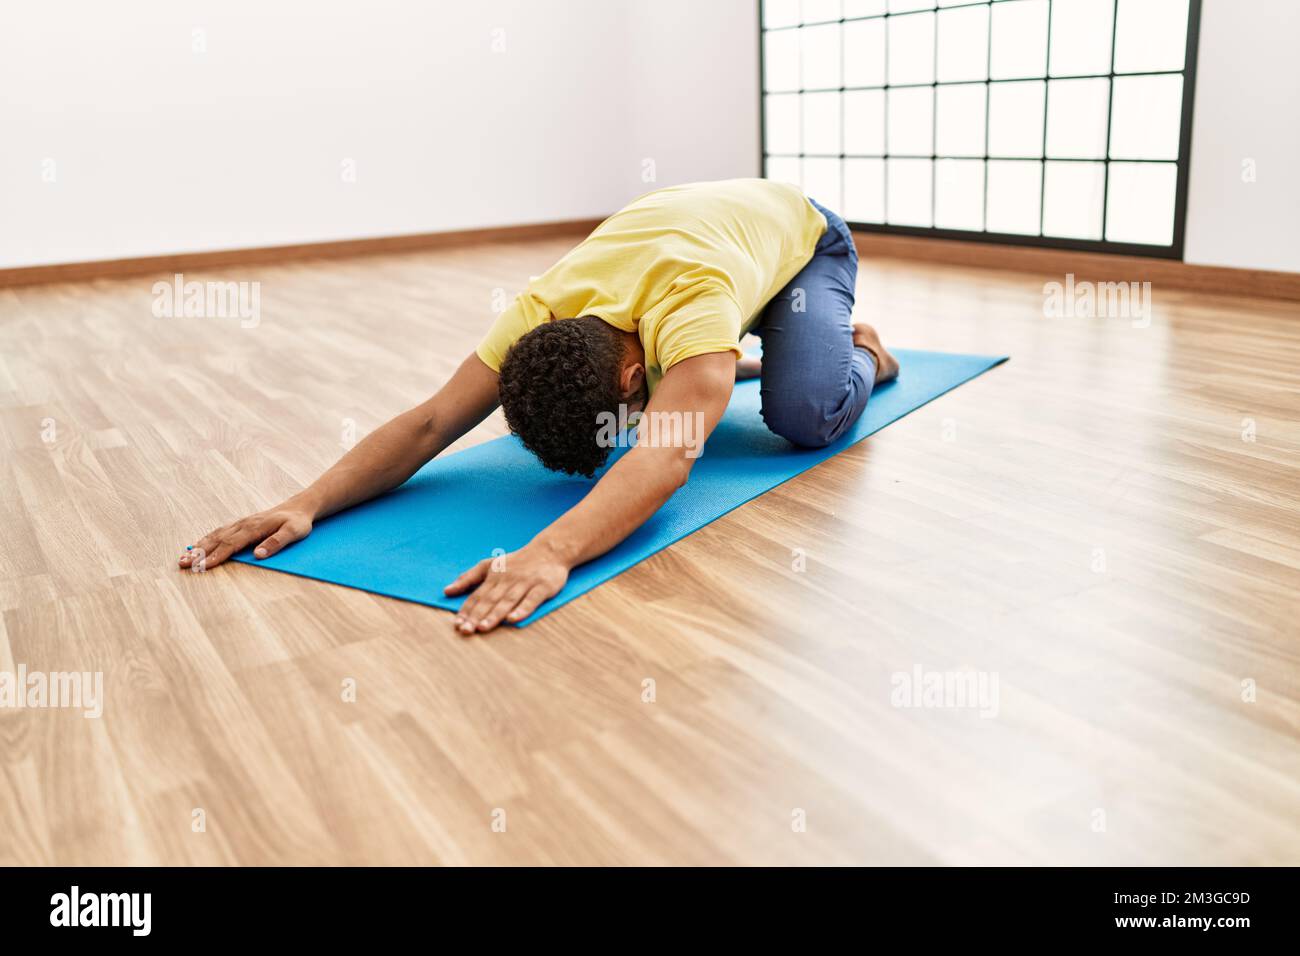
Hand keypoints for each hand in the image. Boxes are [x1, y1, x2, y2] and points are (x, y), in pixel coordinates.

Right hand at [178, 504, 313, 570]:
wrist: (298, 507)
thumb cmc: (297, 522)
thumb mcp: (294, 532)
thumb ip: (277, 542)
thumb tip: (258, 555)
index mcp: (254, 527)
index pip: (231, 544)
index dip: (216, 556)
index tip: (202, 566)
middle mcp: (244, 524)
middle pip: (217, 540)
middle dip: (199, 553)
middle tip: (182, 564)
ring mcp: (240, 524)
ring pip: (215, 535)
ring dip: (199, 547)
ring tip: (183, 558)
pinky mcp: (241, 525)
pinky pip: (220, 532)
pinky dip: (206, 540)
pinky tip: (197, 547)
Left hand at [443, 544, 569, 632]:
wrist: (549, 550)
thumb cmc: (517, 561)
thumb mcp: (490, 564)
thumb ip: (468, 577)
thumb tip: (447, 591)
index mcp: (494, 576)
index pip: (477, 595)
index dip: (467, 610)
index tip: (457, 624)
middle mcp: (508, 580)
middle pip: (490, 600)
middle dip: (477, 616)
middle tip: (465, 630)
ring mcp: (525, 583)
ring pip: (508, 601)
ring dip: (495, 615)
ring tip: (483, 628)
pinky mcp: (543, 587)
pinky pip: (531, 600)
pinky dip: (522, 609)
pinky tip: (513, 619)